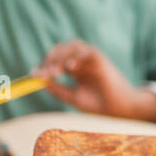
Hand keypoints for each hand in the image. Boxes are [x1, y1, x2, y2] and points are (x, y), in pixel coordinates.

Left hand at [34, 40, 155, 123]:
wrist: (119, 110)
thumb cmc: (99, 105)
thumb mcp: (73, 97)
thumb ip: (57, 88)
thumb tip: (38, 78)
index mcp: (75, 69)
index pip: (56, 58)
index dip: (45, 64)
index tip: (36, 75)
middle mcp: (82, 61)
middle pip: (62, 48)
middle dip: (51, 59)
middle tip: (46, 74)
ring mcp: (92, 59)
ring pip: (74, 45)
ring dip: (62, 56)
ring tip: (57, 72)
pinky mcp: (102, 60)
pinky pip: (88, 50)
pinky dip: (77, 55)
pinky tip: (70, 67)